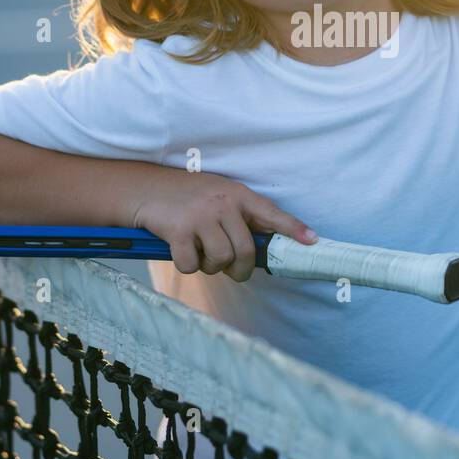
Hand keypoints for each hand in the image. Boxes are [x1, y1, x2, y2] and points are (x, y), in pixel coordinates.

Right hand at [128, 167, 315, 281]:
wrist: (146, 189)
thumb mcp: (219, 196)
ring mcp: (201, 216)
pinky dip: (188, 265)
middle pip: (246, 251)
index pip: (271, 213)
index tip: (312, 241)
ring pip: (221, 260)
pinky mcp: (179, 231)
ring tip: (201, 252)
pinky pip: (193, 265)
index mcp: (238, 194)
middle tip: (231, 270)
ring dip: (212, 266)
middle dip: (239, 269)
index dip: (292, 229)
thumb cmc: (187, 198)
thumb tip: (260, 250)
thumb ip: (239, 217)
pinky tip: (181, 250)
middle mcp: (223, 203)